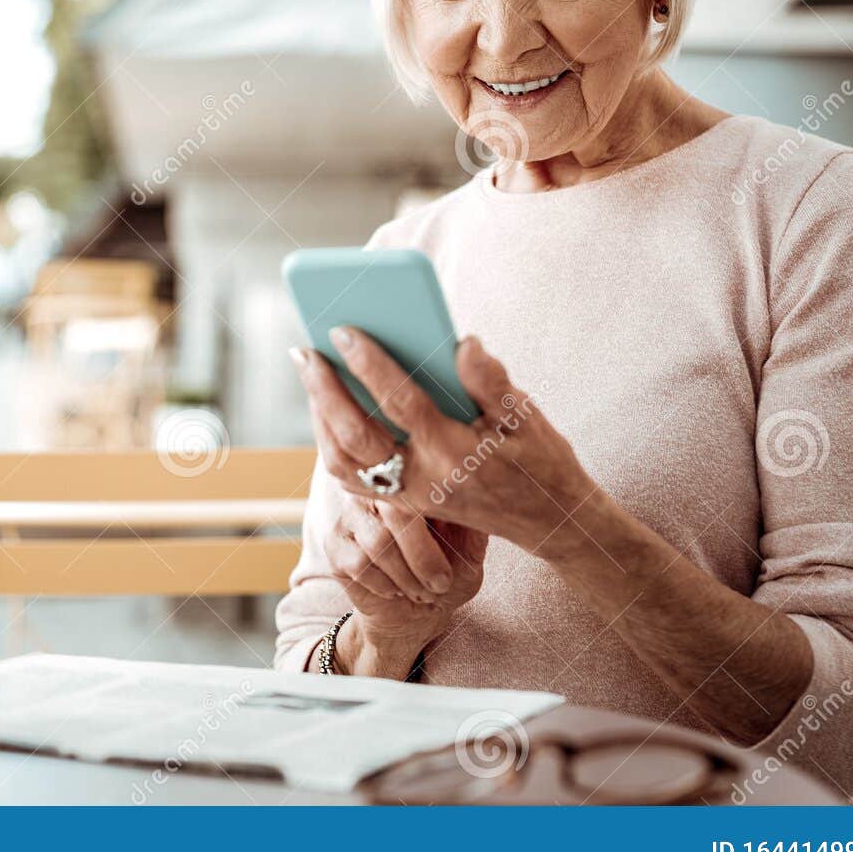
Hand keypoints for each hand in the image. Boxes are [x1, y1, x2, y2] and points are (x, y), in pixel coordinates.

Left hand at [292, 330, 610, 561]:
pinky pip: (354, 478)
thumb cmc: (539, 460)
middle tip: (305, 352)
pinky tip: (328, 409)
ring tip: (311, 375)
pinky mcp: (405, 504)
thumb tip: (462, 344)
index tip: (344, 331)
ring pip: (345, 463)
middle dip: (325, 391)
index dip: (371, 365)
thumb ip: (492, 381)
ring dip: (321, 419)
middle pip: (357, 437)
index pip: (402, 403)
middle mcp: (425, 480)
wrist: (547, 520)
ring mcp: (411, 497)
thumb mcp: (528, 418)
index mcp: (457, 452)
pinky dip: (333, 443)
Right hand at [321, 493, 485, 648]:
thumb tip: (486, 498)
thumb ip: (476, 526)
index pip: (420, 482)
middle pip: (395, 511)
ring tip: (421, 591)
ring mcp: (351, 514)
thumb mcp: (471, 553)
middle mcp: (377, 489)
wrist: (413, 614)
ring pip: (378, 542)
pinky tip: (395, 590)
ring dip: (406, 576)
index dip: (440, 515)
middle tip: (441, 584)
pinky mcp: (334, 544)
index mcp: (412, 482)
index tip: (456, 552)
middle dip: (423, 556)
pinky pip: (359, 564)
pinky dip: (384, 584)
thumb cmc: (445, 576)